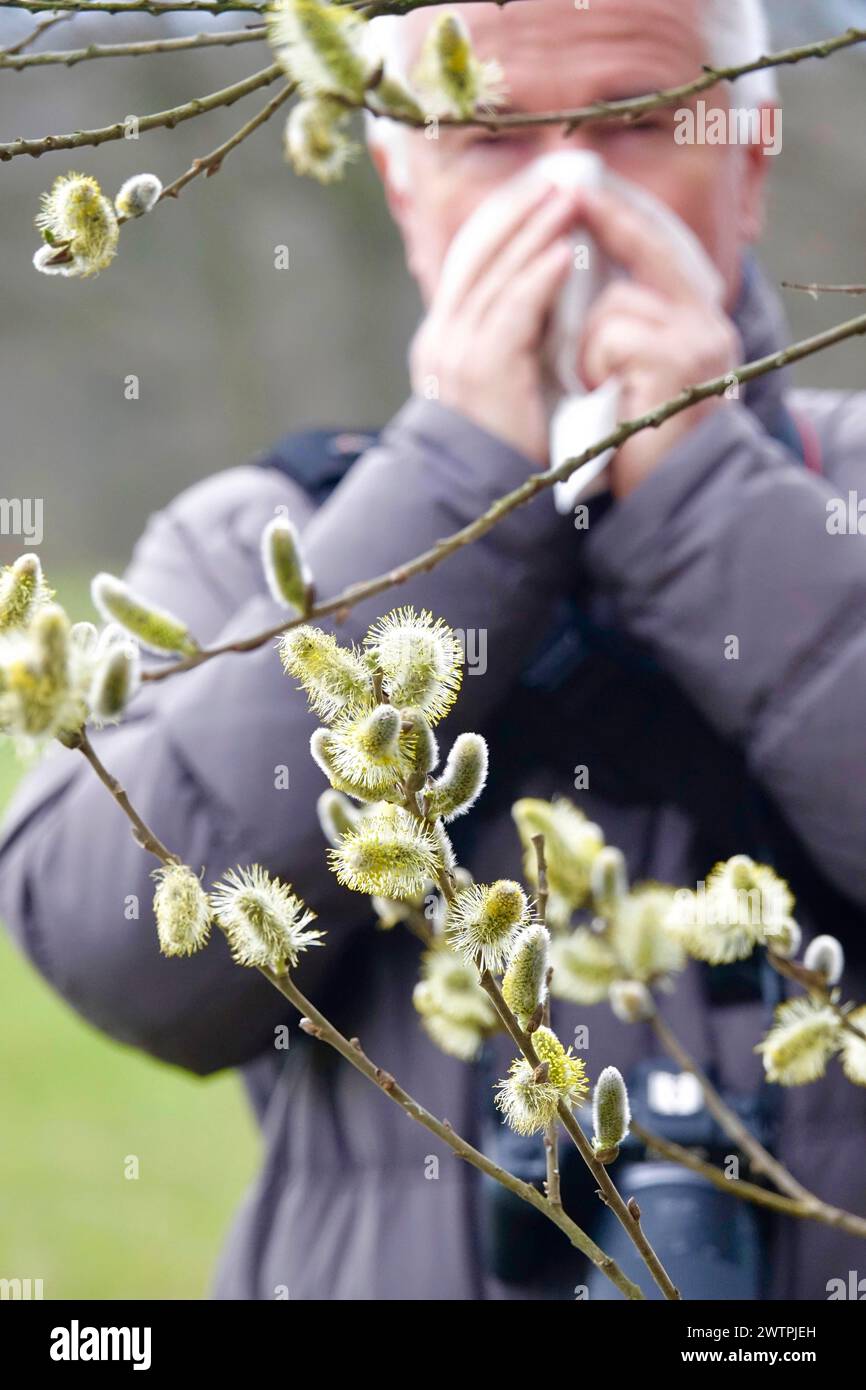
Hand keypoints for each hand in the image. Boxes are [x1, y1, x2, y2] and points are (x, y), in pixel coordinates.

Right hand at [410, 180, 581, 465]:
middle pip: (481, 249)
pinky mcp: (482, 369)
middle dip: (523, 206)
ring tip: (573, 195)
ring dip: (537, 228)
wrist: (478, 501)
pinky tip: (567, 250)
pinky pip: (512, 309)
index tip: (545, 184)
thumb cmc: (505, 448)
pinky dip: (540, 276)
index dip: (509, 215)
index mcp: (446, 334)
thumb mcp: (505, 382)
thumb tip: (557, 296)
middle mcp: (443, 334)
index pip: (474, 255)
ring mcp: (457, 349)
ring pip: (497, 271)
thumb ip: (518, 340)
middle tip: (564, 171)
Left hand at [578, 187, 741, 498]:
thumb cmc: (640, 435)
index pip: (655, 242)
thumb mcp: (633, 367)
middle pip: (645, 246)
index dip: (618, 210)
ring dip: (586, 344)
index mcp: (694, 315)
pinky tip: (604, 397)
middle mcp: (703, 318)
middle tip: (569, 189)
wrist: (675, 494)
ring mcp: (694, 338)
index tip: (580, 182)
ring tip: (595, 384)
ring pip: (613, 303)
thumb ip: (619, 320)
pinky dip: (594, 365)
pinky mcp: (675, 362)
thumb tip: (572, 273)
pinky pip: (610, 336)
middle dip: (604, 219)